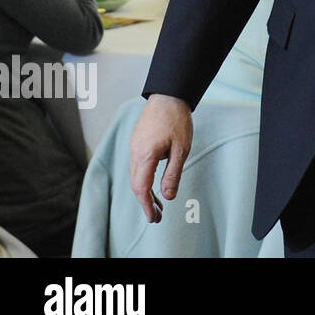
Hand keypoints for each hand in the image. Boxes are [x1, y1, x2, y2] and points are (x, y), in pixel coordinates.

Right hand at [129, 93, 193, 222]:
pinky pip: (137, 166)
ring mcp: (134, 147)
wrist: (168, 96)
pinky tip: (154, 185)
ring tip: (158, 204)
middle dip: (146, 202)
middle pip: (136, 184)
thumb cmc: (177, 120)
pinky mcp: (137, 142)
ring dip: (145, 191)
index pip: (141, 188)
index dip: (147, 206)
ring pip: (136, 176)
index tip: (154, 218)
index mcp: (145, 155)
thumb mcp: (181, 150)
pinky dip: (144, 179)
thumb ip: (172, 174)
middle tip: (158, 217)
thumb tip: (167, 196)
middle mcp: (134, 153)